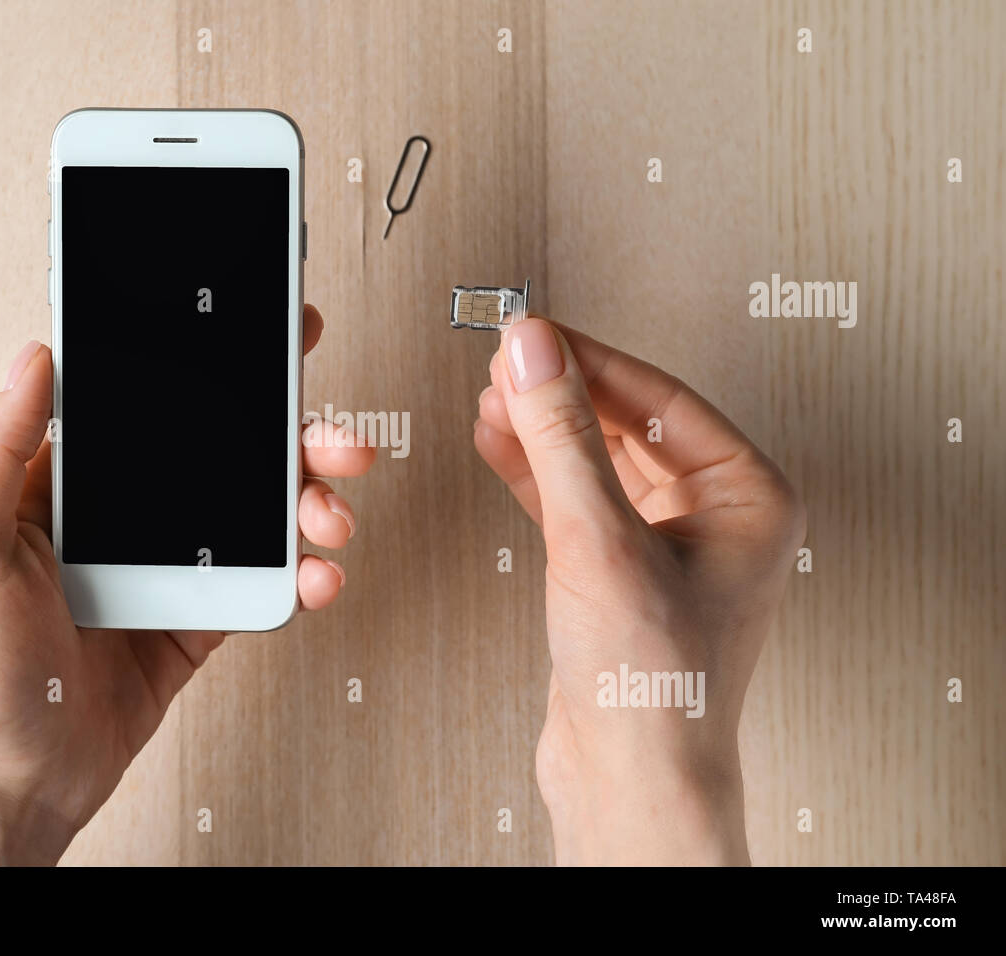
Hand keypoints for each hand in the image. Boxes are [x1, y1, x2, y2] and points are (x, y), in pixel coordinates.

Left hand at [0, 304, 371, 864]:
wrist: (20, 776)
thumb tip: (33, 360)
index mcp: (70, 486)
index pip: (152, 405)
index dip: (214, 367)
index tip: (266, 340)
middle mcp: (127, 517)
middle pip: (228, 452)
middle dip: (294, 437)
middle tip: (335, 437)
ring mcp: (170, 566)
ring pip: (259, 512)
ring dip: (311, 501)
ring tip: (331, 515)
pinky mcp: (200, 617)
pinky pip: (264, 580)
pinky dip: (303, 574)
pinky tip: (315, 575)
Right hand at [474, 318, 804, 864]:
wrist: (630, 779)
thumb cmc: (655, 685)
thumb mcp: (599, 538)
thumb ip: (562, 435)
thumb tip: (534, 353)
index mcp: (749, 498)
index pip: (660, 398)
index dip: (590, 360)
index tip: (533, 334)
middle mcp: (716, 518)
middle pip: (628, 424)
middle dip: (562, 394)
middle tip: (507, 362)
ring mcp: (666, 546)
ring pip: (597, 462)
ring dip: (543, 430)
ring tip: (493, 399)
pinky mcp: (619, 574)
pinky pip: (576, 502)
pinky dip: (536, 474)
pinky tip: (501, 444)